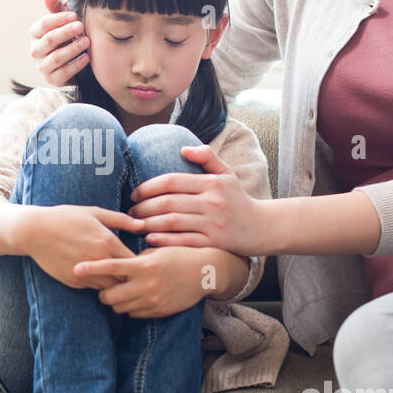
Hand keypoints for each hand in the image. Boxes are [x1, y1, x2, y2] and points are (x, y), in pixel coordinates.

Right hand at [21, 204, 143, 289]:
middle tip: (132, 274)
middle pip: (125, 278)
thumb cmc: (65, 217)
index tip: (140, 262)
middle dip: (130, 277)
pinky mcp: (74, 281)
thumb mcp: (94, 213)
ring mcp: (86, 273)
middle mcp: (99, 260)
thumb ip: (120, 220)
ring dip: (114, 283)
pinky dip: (98, 284)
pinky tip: (97, 276)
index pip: (134, 261)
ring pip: (110, 287)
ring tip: (116, 278)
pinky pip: (93, 288)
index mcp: (107, 242)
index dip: (139, 264)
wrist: (34, 231)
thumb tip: (142, 225)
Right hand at [29, 0, 90, 86]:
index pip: (43, 25)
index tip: (75, 15)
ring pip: (56, 57)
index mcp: (36, 35)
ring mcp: (43, 67)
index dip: (58, 19)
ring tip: (87, 41)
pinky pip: (64, 73)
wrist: (74, 64)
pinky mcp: (53, 80)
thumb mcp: (64, 24)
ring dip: (73, 48)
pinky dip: (76, 65)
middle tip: (81, 26)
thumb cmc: (67, 39)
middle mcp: (36, 51)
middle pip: (49, 40)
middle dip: (66, 32)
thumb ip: (57, 11)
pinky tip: (87, 57)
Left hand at [73, 246, 209, 318]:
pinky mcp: (158, 312)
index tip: (75, 269)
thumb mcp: (155, 251)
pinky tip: (136, 298)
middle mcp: (146, 285)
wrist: (204, 272)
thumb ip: (134, 258)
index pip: (110, 267)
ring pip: (120, 308)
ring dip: (116, 301)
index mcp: (143, 265)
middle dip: (104, 292)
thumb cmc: (178, 256)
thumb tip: (112, 259)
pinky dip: (131, 308)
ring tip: (121, 292)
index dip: (90, 268)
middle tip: (106, 286)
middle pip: (109, 296)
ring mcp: (152, 301)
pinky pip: (134, 314)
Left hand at [128, 145, 261, 254]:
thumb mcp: (227, 174)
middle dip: (143, 208)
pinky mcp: (214, 243)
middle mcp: (211, 202)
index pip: (172, 181)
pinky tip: (150, 238)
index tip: (134, 194)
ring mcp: (213, 223)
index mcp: (211, 183)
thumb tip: (183, 149)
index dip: (148, 187)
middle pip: (168, 202)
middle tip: (129, 213)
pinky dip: (164, 240)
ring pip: (172, 222)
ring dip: (149, 224)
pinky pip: (184, 241)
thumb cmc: (239, 199)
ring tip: (135, 225)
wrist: (262, 227)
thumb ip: (207, 157)